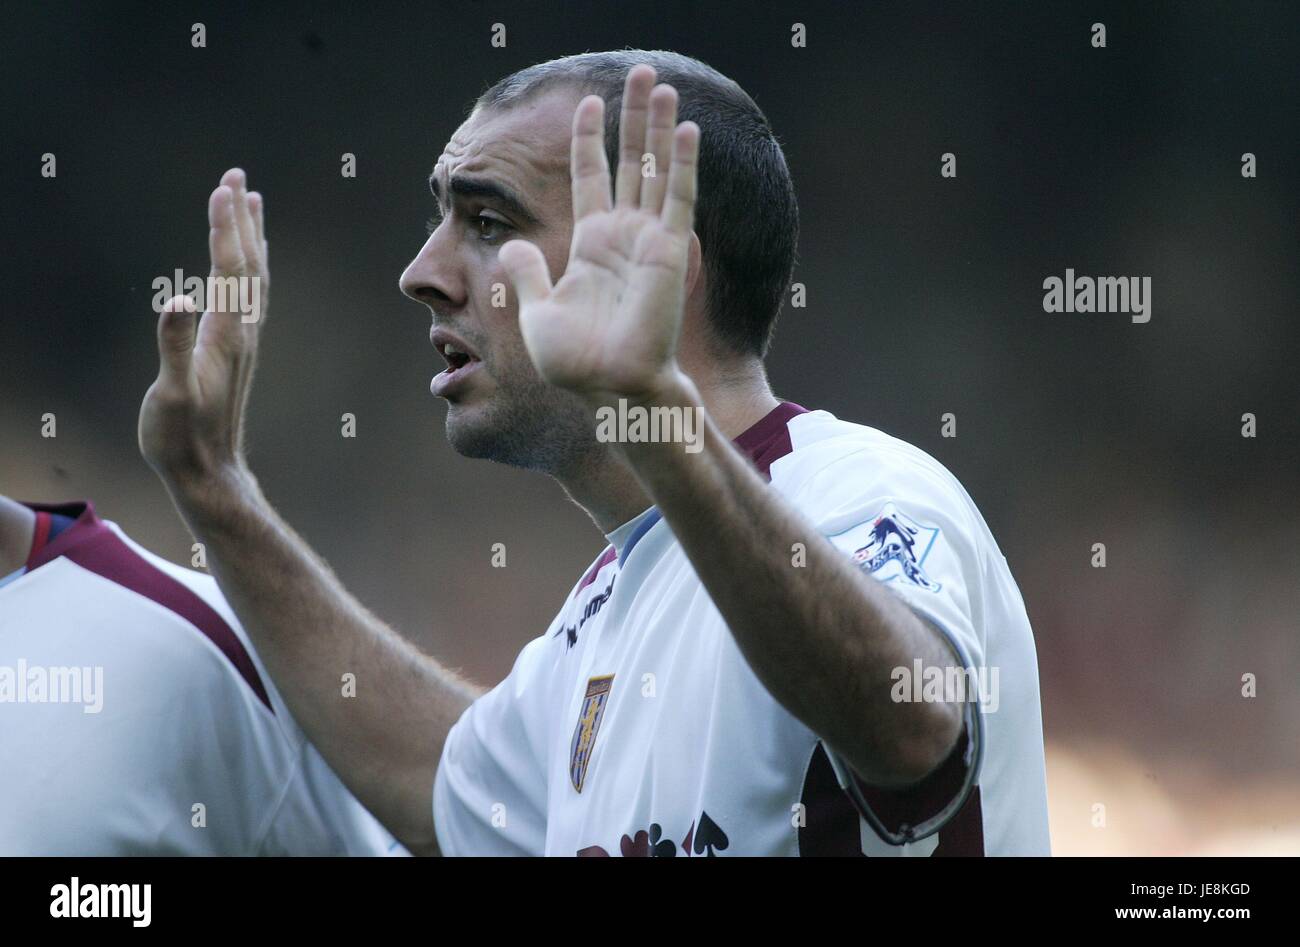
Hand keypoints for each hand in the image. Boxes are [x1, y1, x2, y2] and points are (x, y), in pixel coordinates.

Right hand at [139, 168, 268, 491]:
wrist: (208, 471)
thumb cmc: (181, 438)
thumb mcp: (170, 394)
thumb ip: (173, 348)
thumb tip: (175, 301)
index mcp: (226, 334)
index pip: (230, 268)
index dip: (225, 226)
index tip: (224, 186)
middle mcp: (242, 331)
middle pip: (248, 263)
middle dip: (241, 218)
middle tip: (236, 176)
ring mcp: (242, 341)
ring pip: (253, 278)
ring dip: (250, 238)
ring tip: (250, 203)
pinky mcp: (237, 352)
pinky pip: (249, 297)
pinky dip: (248, 268)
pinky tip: (245, 264)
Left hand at [498, 65, 699, 405]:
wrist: (607, 387)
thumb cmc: (573, 361)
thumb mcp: (537, 311)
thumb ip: (528, 274)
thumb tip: (513, 244)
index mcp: (591, 246)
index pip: (591, 177)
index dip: (590, 139)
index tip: (588, 103)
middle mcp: (623, 236)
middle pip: (630, 162)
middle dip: (633, 118)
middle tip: (641, 74)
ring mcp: (648, 241)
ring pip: (655, 169)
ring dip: (659, 126)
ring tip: (663, 84)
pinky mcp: (669, 252)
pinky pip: (678, 199)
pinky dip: (682, 163)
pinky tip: (686, 128)